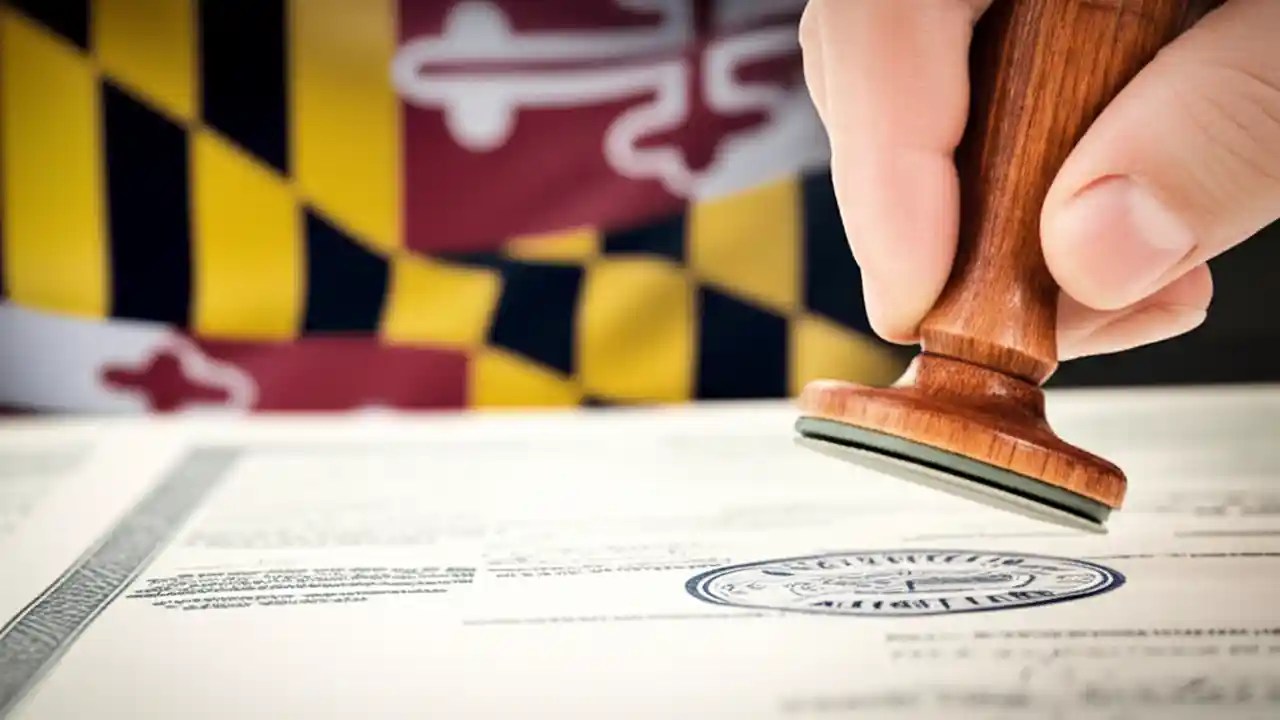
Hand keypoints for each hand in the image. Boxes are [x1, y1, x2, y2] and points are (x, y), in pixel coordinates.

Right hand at [800, 0, 1279, 358]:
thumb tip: (1099, 251)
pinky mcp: (1048, 31)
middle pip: (891, 72)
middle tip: (1030, 323)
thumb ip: (1234, 116)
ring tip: (1113, 293)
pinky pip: (991, 102)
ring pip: (933, 99)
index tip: (920, 300)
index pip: (885, 19)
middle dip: (943, 224)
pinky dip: (1038, 199)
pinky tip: (1119, 243)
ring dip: (998, 228)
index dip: (883, 168)